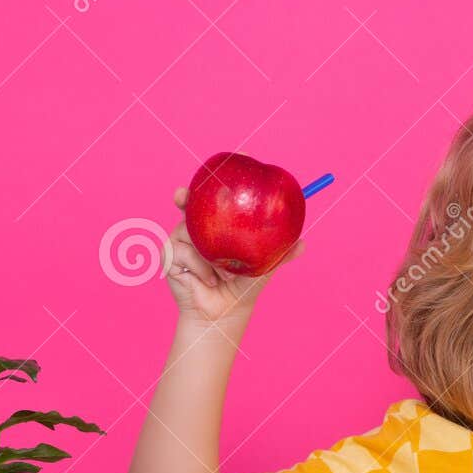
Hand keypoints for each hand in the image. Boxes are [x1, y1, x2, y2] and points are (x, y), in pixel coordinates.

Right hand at [163, 186, 306, 325]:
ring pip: (187, 232)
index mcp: (216, 225)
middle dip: (184, 196)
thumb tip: (303, 244)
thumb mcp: (263, 267)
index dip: (215, 178)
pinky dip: (200, 266)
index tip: (230, 159)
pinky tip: (210, 280)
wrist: (224, 312)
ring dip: (209, 254)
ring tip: (226, 273)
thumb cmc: (242, 287)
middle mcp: (196, 229)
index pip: (212, 198)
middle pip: (187, 204)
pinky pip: (182, 252)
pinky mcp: (169, 257)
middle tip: (185, 195)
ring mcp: (180, 241)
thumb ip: (280, 254)